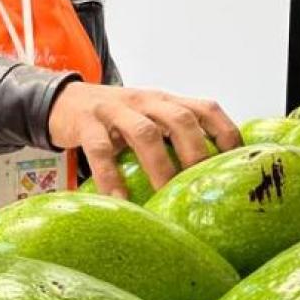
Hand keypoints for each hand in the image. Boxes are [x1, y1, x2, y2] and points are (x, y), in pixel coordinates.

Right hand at [48, 83, 240, 198]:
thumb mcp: (148, 119)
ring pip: (144, 132)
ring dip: (159, 165)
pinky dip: (110, 176)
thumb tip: (208, 181)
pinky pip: (99, 149)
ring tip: (164, 196)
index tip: (235, 164)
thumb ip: (174, 139)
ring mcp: (115, 109)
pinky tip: (118, 198)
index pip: (206, 109)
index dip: (226, 133)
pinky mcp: (86, 123)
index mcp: (166, 101)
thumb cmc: (115, 119)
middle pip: (180, 119)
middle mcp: (146, 101)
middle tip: (200, 186)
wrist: (64, 101)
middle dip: (196, 153)